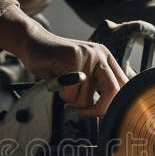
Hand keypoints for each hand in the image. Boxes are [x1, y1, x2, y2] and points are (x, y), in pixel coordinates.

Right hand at [0, 6, 127, 115]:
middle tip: (78, 110)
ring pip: (85, 98)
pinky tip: (54, 79)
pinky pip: (70, 93)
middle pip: (112, 92)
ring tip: (61, 85)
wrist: (32, 43)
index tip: (95, 112)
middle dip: (96, 110)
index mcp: (106, 59)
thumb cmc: (55, 64)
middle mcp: (100, 55)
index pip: (122, 86)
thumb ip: (95, 86)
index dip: (111, 105)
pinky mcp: (73, 58)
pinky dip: (59, 93)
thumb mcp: (80, 74)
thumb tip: (108, 111)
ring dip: (69, 100)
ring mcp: (88, 55)